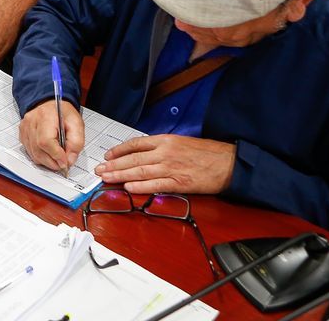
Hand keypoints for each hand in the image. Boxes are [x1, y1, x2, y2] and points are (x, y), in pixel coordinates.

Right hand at [20, 100, 84, 172]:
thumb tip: (69, 160)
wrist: (50, 104)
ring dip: (46, 161)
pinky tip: (48, 153)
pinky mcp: (22, 134)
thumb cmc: (63, 113)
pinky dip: (40, 157)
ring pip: (33, 153)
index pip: (46, 140)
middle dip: (52, 161)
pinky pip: (29, 152)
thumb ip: (76, 142)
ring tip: (57, 159)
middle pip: (38, 149)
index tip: (65, 162)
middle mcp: (32, 121)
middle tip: (62, 164)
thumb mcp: (77, 123)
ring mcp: (25, 128)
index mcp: (46, 115)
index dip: (55, 155)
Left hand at [94, 135, 235, 193]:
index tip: (108, 155)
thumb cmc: (208, 153)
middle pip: (133, 158)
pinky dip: (140, 186)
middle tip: (99, 169)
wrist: (229, 163)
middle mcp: (165, 152)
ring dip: (120, 175)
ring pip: (140, 171)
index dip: (119, 150)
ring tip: (106, 178)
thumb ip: (163, 147)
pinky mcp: (179, 183)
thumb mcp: (182, 142)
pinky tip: (128, 187)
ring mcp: (171, 167)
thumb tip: (145, 154)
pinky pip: (155, 185)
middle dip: (114, 164)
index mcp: (166, 141)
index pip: (136, 144)